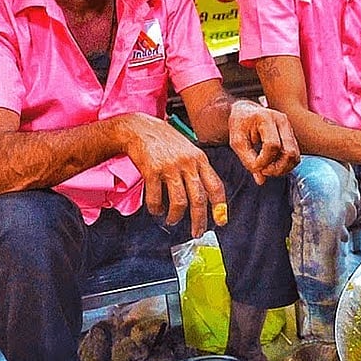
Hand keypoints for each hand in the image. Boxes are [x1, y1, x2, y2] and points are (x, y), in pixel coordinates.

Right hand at [119, 113, 223, 237]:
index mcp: (200, 159)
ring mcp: (170, 167)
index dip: (220, 206)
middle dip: (199, 220)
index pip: (215, 186)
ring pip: (179, 202)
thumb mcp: (188, 150)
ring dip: (176, 216)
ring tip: (172, 221)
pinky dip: (156, 209)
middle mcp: (187, 163)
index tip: (221, 221)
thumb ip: (197, 168)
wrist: (139, 128)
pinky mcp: (152, 170)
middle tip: (197, 232)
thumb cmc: (165, 141)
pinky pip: (156, 198)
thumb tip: (206, 194)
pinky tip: (156, 210)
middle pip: (199, 198)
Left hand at [227, 99, 300, 184]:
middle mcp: (282, 121)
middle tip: (262, 172)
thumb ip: (247, 160)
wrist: (245, 111)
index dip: (263, 161)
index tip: (253, 166)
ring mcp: (289, 128)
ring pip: (295, 156)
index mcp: (266, 117)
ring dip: (282, 169)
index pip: (272, 145)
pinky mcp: (292, 136)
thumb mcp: (237, 142)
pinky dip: (285, 166)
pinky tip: (272, 166)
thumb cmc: (239, 125)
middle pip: (289, 152)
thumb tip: (261, 180)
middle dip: (276, 168)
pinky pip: (295, 156)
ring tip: (267, 170)